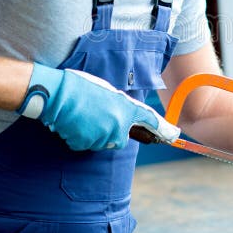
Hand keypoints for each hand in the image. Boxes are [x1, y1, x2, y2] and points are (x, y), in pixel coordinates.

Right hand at [18, 63, 180, 150]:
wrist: (58, 92)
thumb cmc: (80, 86)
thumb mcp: (108, 92)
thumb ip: (120, 106)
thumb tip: (125, 117)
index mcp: (125, 107)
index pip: (149, 119)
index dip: (163, 129)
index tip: (174, 135)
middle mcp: (118, 123)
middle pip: (120, 138)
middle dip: (110, 131)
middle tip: (94, 114)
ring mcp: (103, 135)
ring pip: (102, 142)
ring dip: (92, 134)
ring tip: (81, 115)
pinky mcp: (87, 143)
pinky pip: (85, 145)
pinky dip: (79, 137)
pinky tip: (73, 123)